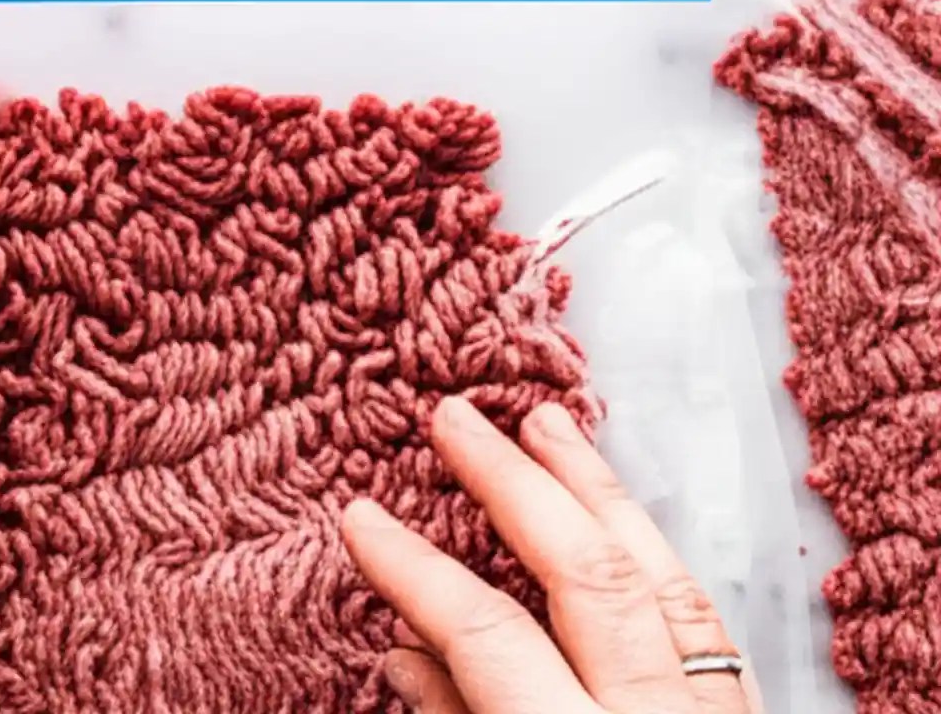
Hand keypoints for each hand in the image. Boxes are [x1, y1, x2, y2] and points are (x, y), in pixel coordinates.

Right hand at [341, 398, 765, 713]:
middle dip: (514, 484)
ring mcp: (712, 708)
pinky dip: (650, 548)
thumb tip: (404, 656)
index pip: (488, 636)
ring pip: (659, 574)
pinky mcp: (742, 711)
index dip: (416, 572)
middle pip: (586, 572)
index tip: (360, 519)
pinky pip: (699, 610)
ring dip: (594, 489)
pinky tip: (616, 509)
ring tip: (545, 421)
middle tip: (456, 418)